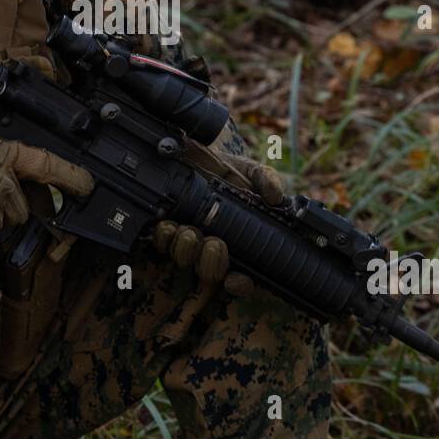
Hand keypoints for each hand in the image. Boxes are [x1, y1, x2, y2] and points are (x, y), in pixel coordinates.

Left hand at [154, 154, 284, 295]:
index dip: (240, 285)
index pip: (244, 279)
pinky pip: (163, 243)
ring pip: (186, 259)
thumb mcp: (253, 172)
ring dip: (185, 250)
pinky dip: (164, 237)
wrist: (196, 153)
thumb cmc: (229, 170)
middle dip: (210, 262)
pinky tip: (168, 226)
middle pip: (211, 272)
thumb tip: (276, 198)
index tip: (235, 279)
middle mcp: (214, 247)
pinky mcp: (168, 229)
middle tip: (213, 243)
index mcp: (240, 243)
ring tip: (188, 231)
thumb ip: (267, 181)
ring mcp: (189, 240)